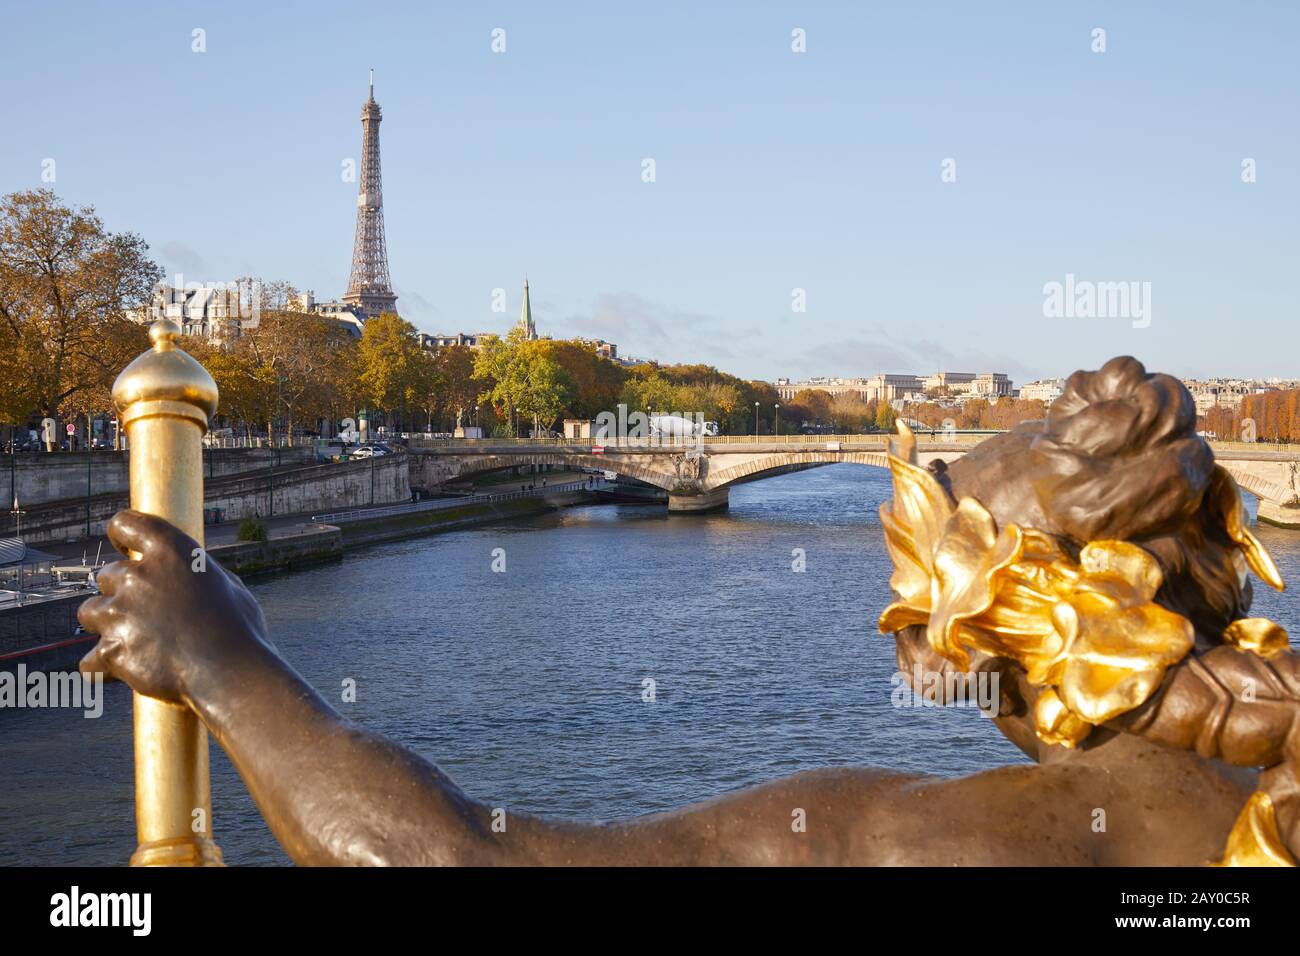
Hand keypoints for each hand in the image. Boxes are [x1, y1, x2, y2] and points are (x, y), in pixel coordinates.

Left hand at [78, 510, 271, 705]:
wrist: (231, 674)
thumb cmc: (240, 631)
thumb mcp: (229, 588)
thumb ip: (197, 577)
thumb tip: (190, 578)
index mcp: (172, 552)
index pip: (126, 523)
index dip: (121, 533)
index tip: (122, 546)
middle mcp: (139, 577)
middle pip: (107, 575)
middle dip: (121, 591)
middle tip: (144, 610)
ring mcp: (120, 614)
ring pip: (89, 612)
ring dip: (105, 624)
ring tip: (132, 640)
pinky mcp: (111, 651)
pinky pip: (90, 660)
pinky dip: (102, 666)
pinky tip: (120, 670)